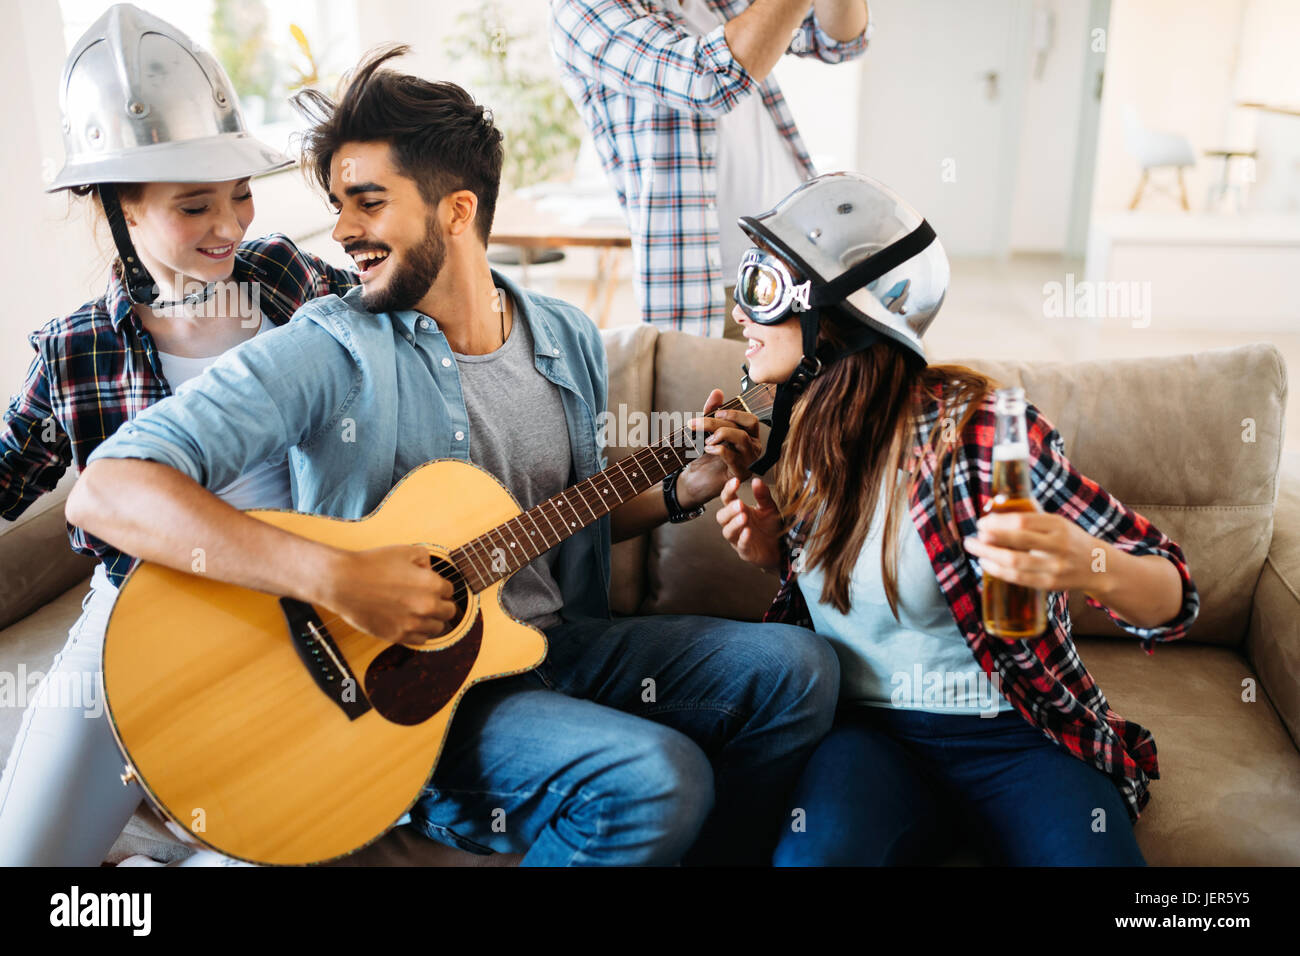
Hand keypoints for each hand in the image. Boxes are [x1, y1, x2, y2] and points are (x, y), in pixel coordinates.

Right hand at [319, 545, 458, 644]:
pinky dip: (419, 633)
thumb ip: (424, 557)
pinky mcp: (397, 636)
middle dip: (442, 604)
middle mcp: (426, 606)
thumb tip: (429, 569)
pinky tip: (411, 623)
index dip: (441, 587)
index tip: (431, 586)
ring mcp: (412, 623)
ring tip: (421, 613)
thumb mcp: (403, 550)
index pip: (450, 590)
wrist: (344, 582)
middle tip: (431, 601)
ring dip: (432, 620)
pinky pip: (421, 640)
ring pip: (437, 628)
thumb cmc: (372, 564)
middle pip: (449, 612)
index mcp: (431, 584)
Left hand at [677, 388, 763, 508]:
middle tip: (695, 424)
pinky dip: (719, 449)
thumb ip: (711, 412)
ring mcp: (749, 462)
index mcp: (749, 437)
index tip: (715, 414)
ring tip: (705, 440)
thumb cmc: (704, 458)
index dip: (734, 414)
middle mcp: (753, 449)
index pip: (750, 420)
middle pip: (742, 428)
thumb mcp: (706, 431)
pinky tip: (708, 449)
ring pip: (742, 439)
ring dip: (720, 434)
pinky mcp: (740, 474)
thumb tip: (717, 392)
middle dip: (716, 423)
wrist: (695, 482)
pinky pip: (733, 456)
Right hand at [716, 475, 783, 572]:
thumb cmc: (770, 527)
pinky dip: (743, 539)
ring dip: (734, 524)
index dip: (728, 490)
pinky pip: (741, 545)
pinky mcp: (746, 551)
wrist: (780, 547)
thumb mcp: (769, 507)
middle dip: (729, 510)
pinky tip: (748, 532)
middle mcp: (735, 524)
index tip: (736, 481)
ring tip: (743, 517)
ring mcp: (739, 539)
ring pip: (728, 532)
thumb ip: (763, 495)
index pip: (727, 499)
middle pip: (722, 516)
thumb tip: (757, 480)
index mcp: (739, 511)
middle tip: (739, 504)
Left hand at [962, 512, 1108, 596]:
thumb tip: (996, 507)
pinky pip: (1019, 578)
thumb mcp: (1057, 523)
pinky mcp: (1050, 583)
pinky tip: (986, 563)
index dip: (998, 522)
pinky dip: (998, 571)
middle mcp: (1058, 545)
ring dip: (989, 555)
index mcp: (1058, 525)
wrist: (1098, 566)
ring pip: (1016, 561)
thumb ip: (1031, 517)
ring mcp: (1055, 566)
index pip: (1023, 521)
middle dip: (990, 538)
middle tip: (973, 537)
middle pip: (1018, 541)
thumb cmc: (1069, 540)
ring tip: (974, 549)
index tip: (982, 523)